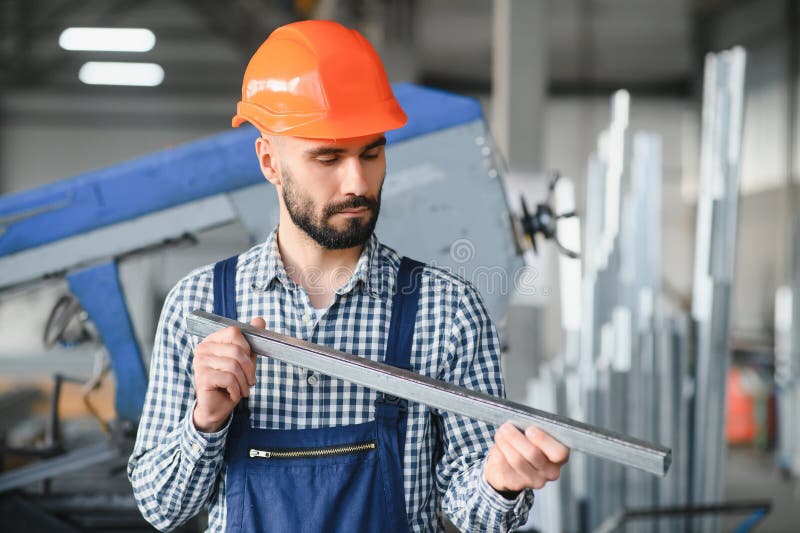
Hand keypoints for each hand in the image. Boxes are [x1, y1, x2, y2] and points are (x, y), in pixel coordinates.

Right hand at [191, 317, 265, 431]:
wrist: (218, 407)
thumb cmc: (231, 382)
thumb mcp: (244, 359)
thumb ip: (250, 340)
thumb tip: (259, 320)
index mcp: (212, 341)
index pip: (234, 332)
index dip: (247, 347)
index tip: (249, 361)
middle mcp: (202, 349)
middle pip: (236, 351)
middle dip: (249, 369)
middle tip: (250, 381)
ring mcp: (200, 362)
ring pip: (233, 366)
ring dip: (243, 382)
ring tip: (243, 389)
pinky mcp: (202, 377)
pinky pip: (228, 379)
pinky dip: (236, 389)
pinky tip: (234, 394)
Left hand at [484, 422, 569, 494]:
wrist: (508, 467)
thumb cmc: (525, 445)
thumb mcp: (533, 436)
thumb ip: (533, 430)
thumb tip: (521, 422)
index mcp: (559, 458)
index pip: (559, 452)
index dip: (543, 440)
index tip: (529, 429)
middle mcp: (550, 472)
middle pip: (533, 454)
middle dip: (516, 437)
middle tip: (507, 427)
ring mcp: (534, 481)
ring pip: (516, 459)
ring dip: (505, 443)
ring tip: (501, 433)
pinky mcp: (516, 484)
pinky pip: (503, 465)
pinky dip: (498, 451)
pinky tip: (499, 446)